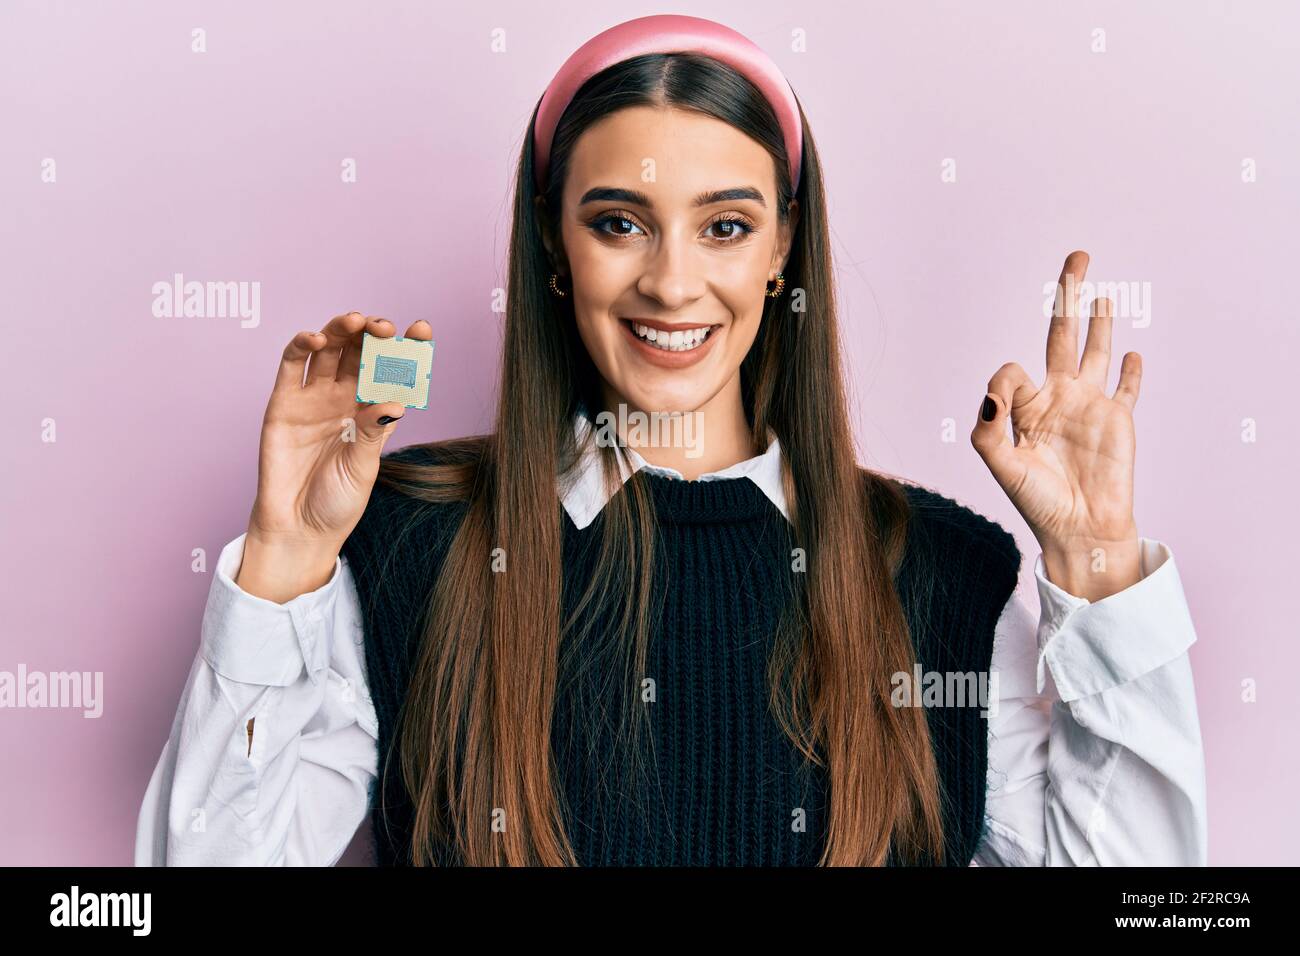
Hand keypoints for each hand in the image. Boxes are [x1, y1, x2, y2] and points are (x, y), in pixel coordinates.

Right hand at [237, 312, 430, 601]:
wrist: (299, 529)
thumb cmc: (337, 501)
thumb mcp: (363, 467)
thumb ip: (374, 432)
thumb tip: (395, 402)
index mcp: (373, 411)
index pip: (393, 371)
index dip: (407, 347)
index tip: (422, 329)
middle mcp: (345, 398)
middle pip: (359, 352)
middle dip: (372, 333)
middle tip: (383, 327)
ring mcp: (314, 397)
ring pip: (329, 350)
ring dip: (341, 330)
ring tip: (355, 322)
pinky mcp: (283, 403)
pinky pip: (291, 365)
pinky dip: (301, 345)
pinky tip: (315, 338)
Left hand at [970, 251, 1141, 601]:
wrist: (1079, 529)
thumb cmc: (1036, 502)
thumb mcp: (1002, 466)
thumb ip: (989, 429)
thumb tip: (992, 394)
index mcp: (1023, 407)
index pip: (1011, 370)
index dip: (1006, 379)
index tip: (1005, 406)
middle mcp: (1056, 398)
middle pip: (1061, 334)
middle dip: (1067, 295)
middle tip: (1077, 257)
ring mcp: (1090, 406)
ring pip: (1096, 351)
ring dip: (1100, 320)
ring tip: (1101, 291)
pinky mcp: (1119, 418)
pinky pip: (1126, 387)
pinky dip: (1130, 370)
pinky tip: (1131, 352)